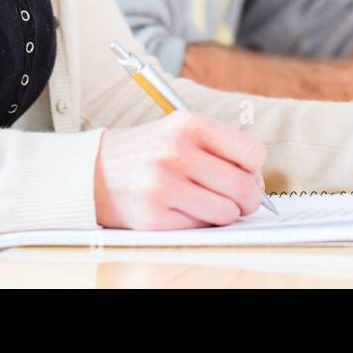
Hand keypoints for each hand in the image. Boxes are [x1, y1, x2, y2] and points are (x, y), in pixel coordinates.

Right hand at [93, 111, 266, 229]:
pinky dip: (199, 223)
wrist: (93, 171)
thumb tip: (259, 183)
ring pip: (226, 212)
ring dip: (225, 213)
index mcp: (188, 124)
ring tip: (208, 202)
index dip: (254, 168)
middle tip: (238, 198)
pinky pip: (200, 228)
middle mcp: (175, 153)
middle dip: (247, 197)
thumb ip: (220, 149)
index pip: (252, 153)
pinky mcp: (153, 218)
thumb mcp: (180, 130)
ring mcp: (163, 187)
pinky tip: (182, 209)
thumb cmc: (148, 151)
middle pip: (244, 187)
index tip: (245, 172)